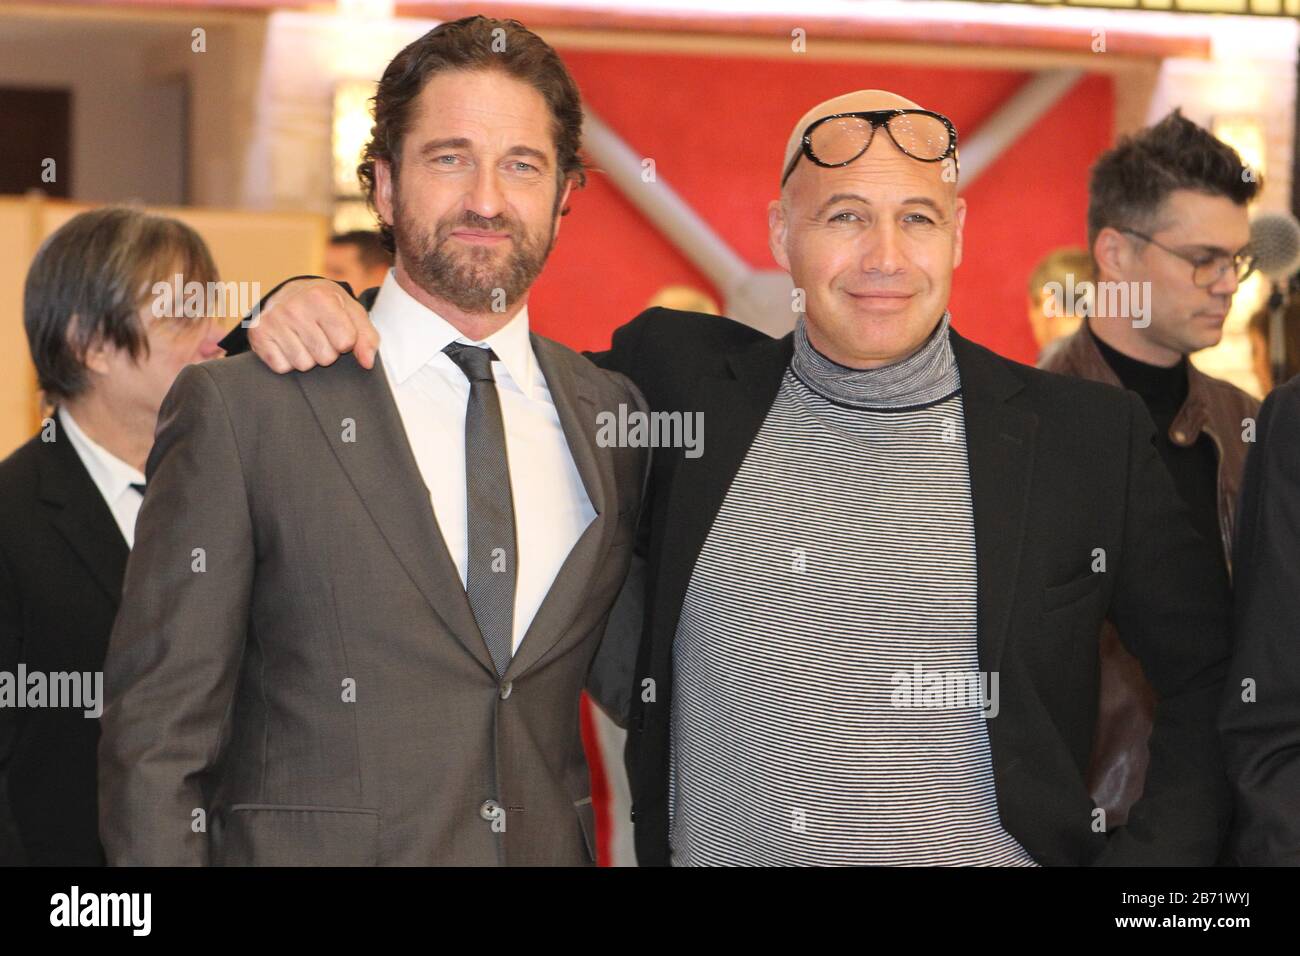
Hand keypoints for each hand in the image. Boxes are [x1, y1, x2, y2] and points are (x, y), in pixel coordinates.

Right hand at [248, 278, 378, 372]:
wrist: (291, 293)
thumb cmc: (328, 305)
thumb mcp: (353, 313)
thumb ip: (367, 337)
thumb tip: (367, 362)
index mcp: (321, 297)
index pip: (346, 342)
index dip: (346, 341)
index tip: (338, 329)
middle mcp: (294, 307)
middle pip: (325, 357)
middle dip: (327, 350)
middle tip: (319, 333)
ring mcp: (273, 320)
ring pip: (303, 364)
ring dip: (308, 356)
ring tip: (304, 337)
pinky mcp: (258, 335)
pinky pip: (282, 367)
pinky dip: (288, 360)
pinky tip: (288, 342)